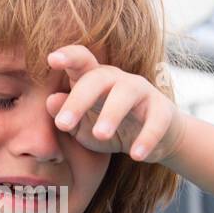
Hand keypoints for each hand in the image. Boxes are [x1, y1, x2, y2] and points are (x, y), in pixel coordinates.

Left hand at [46, 46, 188, 164]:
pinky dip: (146, 138)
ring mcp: (142, 92)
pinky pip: (156, 121)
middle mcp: (118, 79)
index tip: (52, 60)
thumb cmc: (110, 128)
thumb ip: (67, 116)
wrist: (152, 141)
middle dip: (79, 99)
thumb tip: (51, 101)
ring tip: (100, 135)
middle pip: (97, 78)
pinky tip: (136, 155)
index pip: (80, 61)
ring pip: (126, 93)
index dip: (68, 57)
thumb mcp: (83, 127)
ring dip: (112, 113)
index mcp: (94, 79)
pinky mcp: (163, 111)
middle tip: (62, 124)